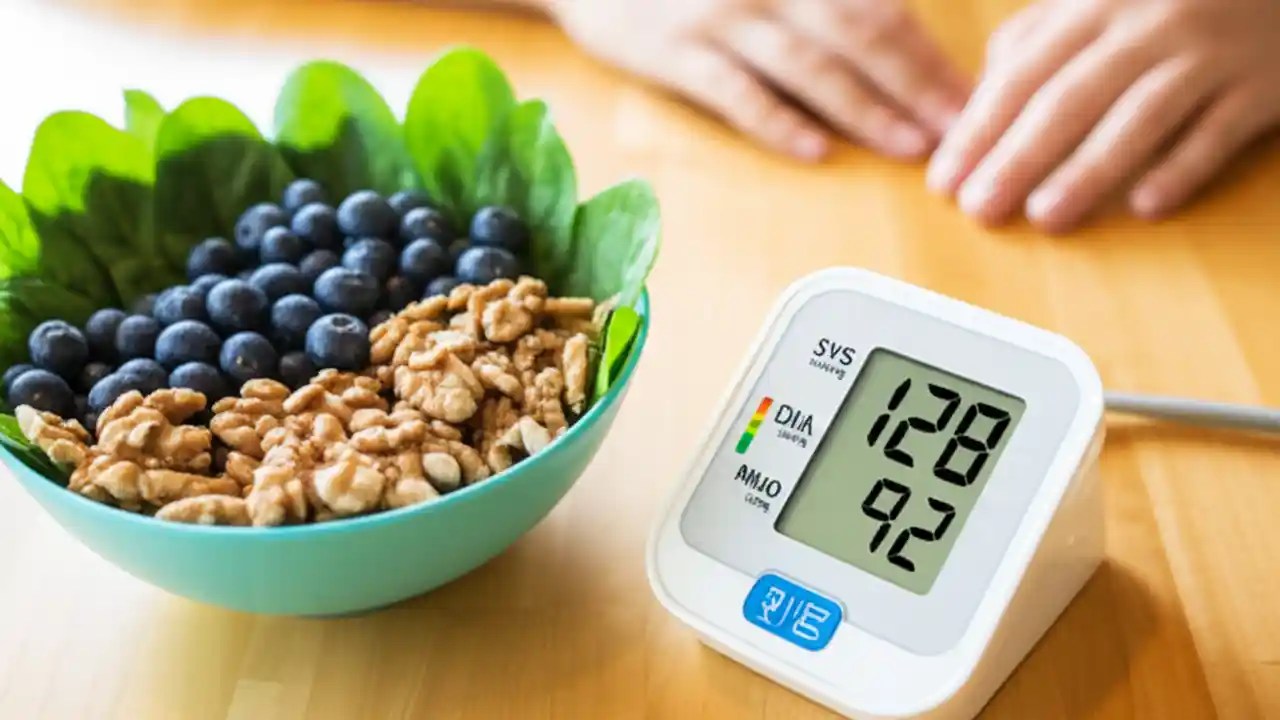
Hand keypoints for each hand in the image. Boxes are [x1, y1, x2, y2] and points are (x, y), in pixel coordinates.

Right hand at [550, 0, 968, 159]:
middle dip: (918, 87)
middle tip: (964, 132)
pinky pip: (735, 92)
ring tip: (912, 148)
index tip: (975, 97)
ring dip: (865, 109)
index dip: (930, 55)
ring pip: (809, 67)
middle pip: (860, 37)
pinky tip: (815, 151)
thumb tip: (890, 30)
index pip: (880, 11)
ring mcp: (722, 20)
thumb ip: (823, 1)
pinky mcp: (677, 55)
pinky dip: (777, 121)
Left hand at [928, 0, 1279, 231]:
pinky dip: (1183, 168)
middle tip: (979, 209)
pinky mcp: (1262, 84)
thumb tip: (974, 105)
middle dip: (1018, 158)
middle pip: (1071, 98)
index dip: (979, 130)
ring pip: (1141, 117)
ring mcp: (1209, 54)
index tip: (944, 180)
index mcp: (1096, 5)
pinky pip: (1219, 131)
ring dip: (1089, 171)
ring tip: (1046, 217)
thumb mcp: (1097, 0)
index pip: (1023, 75)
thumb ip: (1034, 42)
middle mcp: (1150, 25)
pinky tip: (1146, 206)